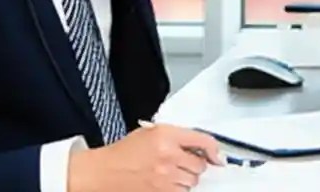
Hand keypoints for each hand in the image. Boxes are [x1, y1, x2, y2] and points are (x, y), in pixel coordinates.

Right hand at [68, 123, 222, 191]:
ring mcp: (165, 177)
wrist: (103, 172)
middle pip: (200, 165)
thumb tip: (201, 146)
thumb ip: (177, 136)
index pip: (203, 140)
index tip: (217, 157)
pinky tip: (166, 184)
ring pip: (192, 182)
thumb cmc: (123, 153)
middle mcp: (168, 155)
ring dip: (185, 179)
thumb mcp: (150, 133)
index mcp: (166, 135)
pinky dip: (177, 189)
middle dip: (194, 165)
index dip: (214, 150)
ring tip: (169, 174)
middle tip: (181, 164)